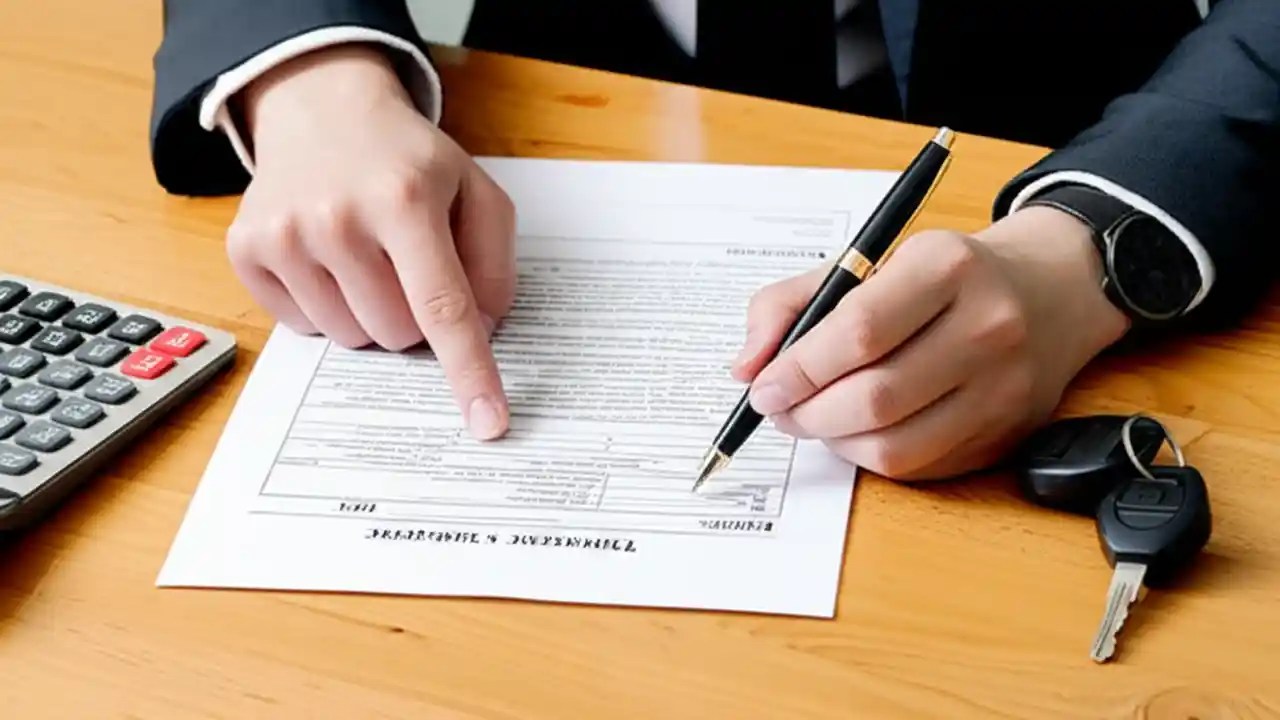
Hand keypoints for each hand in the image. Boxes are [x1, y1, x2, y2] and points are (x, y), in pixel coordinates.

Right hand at [227, 44, 515, 439]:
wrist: (322, 110)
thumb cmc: (408, 162)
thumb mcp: (474, 191)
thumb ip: (495, 263)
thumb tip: (482, 332)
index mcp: (405, 199)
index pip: (443, 305)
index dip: (470, 370)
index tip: (488, 424)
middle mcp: (337, 217)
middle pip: (399, 334)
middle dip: (416, 314)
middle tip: (407, 262)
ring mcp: (284, 235)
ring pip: (352, 339)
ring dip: (371, 313)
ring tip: (366, 254)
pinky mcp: (245, 249)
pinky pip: (305, 327)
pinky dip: (327, 306)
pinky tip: (329, 257)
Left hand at [731, 207, 1129, 479]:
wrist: (1049, 291)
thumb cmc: (940, 278)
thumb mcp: (866, 262)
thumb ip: (789, 304)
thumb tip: (746, 367)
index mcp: (947, 266)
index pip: (859, 332)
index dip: (799, 369)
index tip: (763, 386)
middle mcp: (988, 326)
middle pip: (874, 397)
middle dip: (807, 412)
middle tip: (779, 408)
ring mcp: (1005, 387)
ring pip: (894, 445)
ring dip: (834, 441)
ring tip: (814, 418)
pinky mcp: (1008, 433)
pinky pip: (919, 467)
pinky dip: (871, 457)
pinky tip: (858, 431)